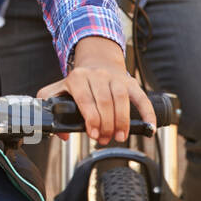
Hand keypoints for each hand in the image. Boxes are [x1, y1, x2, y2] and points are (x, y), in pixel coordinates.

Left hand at [37, 36, 155, 145]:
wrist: (97, 62)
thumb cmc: (79, 82)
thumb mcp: (59, 89)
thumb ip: (51, 107)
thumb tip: (62, 133)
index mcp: (77, 77)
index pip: (85, 100)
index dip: (91, 119)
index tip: (93, 134)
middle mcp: (97, 75)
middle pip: (104, 102)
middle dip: (106, 125)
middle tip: (105, 139)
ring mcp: (115, 78)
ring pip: (121, 100)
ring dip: (122, 121)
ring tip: (119, 136)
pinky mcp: (131, 82)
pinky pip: (141, 98)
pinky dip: (147, 113)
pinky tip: (149, 126)